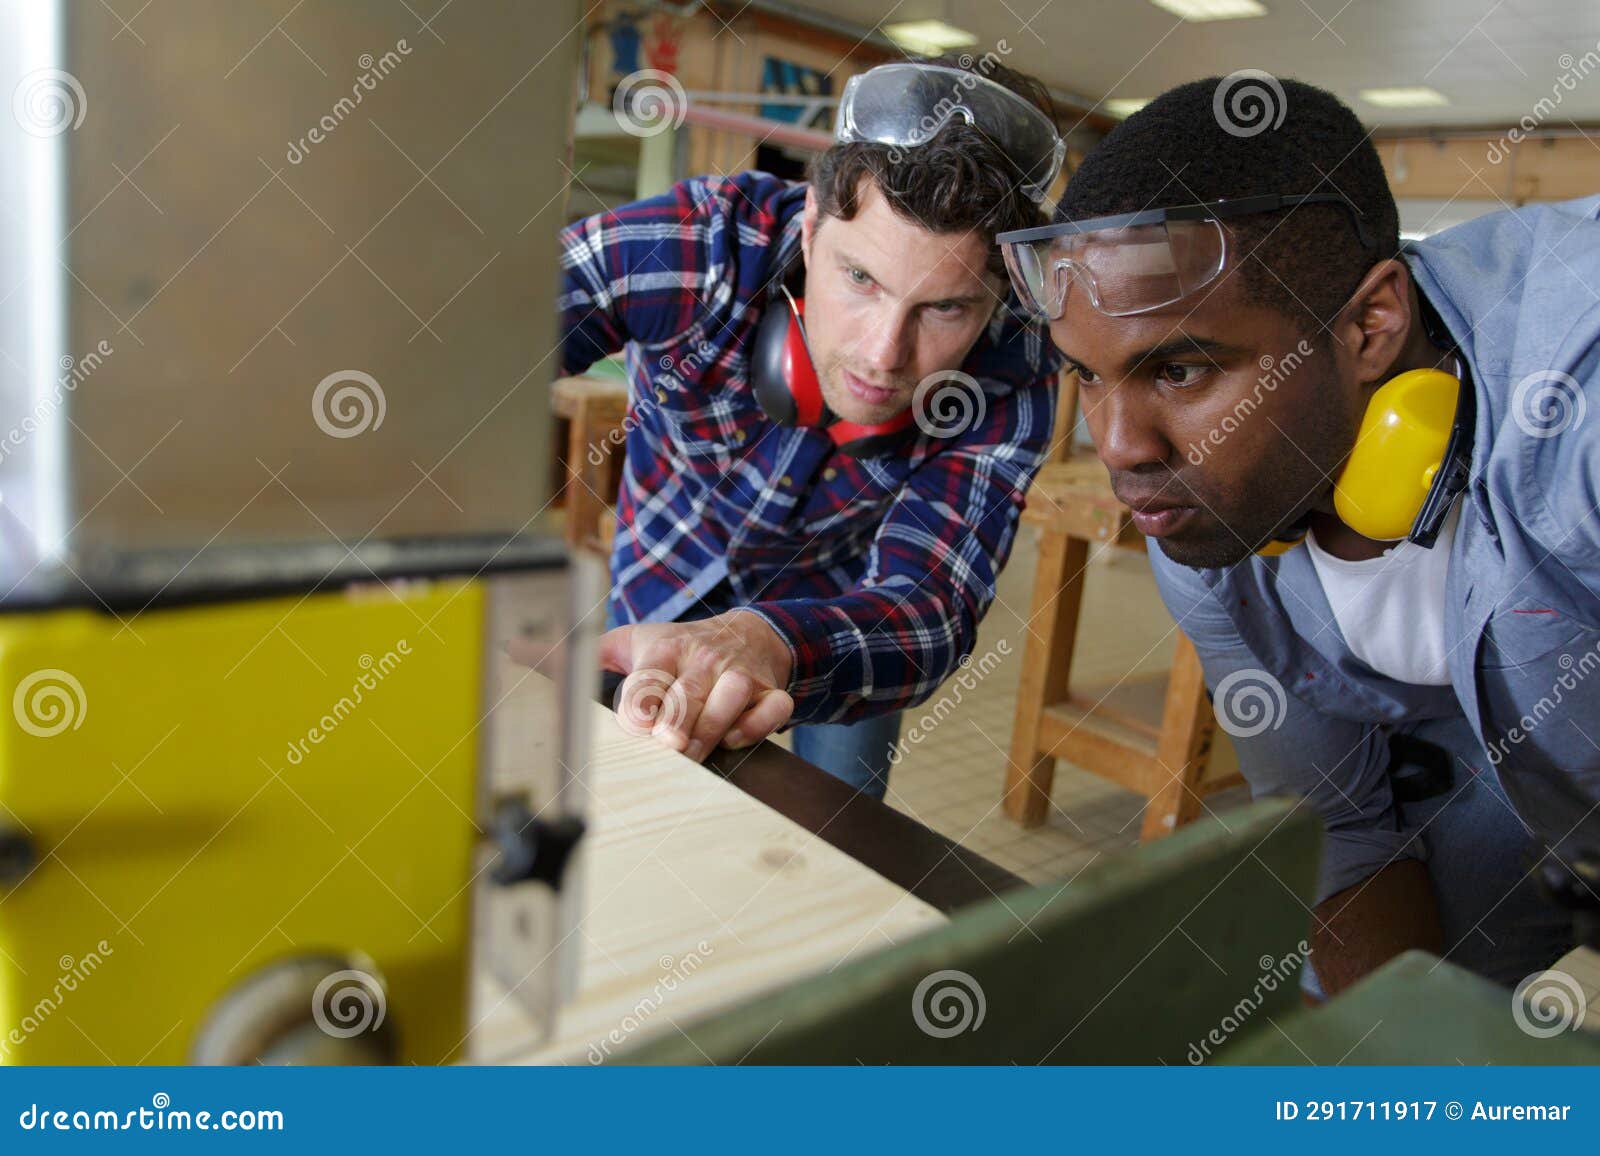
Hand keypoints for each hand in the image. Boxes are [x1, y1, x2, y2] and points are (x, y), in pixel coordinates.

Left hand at [598, 609, 794, 762]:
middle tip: (668, 744)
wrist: (745, 633)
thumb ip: (588, 655)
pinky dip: (757, 725)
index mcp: (666, 648)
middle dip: (678, 719)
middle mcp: (704, 658)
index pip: (652, 672)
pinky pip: (772, 708)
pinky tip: (734, 737)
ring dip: (712, 728)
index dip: (642, 699)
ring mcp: (739, 674)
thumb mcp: (632, 641)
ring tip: (693, 752)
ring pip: (731, 696)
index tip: (636, 723)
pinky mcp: (769, 691)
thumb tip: (530, 656)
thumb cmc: (680, 647)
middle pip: (690, 690)